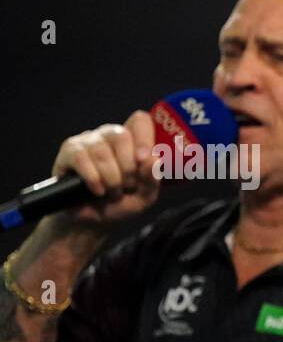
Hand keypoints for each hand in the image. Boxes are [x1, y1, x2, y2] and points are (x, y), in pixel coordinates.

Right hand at [51, 110, 159, 225]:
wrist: (92, 220)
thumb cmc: (121, 203)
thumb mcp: (144, 196)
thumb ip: (152, 179)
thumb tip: (153, 159)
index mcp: (133, 141)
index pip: (140, 121)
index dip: (144, 137)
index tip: (145, 160)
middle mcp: (110, 136)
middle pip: (121, 135)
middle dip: (127, 167)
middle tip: (127, 186)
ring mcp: (88, 141)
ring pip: (101, 150)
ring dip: (110, 178)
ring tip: (111, 192)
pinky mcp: (69, 151)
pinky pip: (81, 158)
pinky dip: (93, 178)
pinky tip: (97, 190)